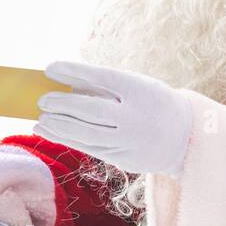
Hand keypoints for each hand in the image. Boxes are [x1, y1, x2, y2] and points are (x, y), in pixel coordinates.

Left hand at [34, 61, 192, 177]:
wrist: (186, 137)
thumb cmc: (150, 103)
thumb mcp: (136, 86)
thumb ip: (104, 86)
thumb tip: (63, 83)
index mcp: (140, 90)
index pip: (102, 77)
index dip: (74, 71)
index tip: (50, 67)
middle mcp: (135, 116)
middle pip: (91, 110)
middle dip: (62, 104)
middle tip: (41, 100)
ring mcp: (130, 140)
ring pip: (86, 133)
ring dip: (58, 126)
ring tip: (39, 118)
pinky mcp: (123, 158)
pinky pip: (89, 147)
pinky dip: (65, 139)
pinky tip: (47, 130)